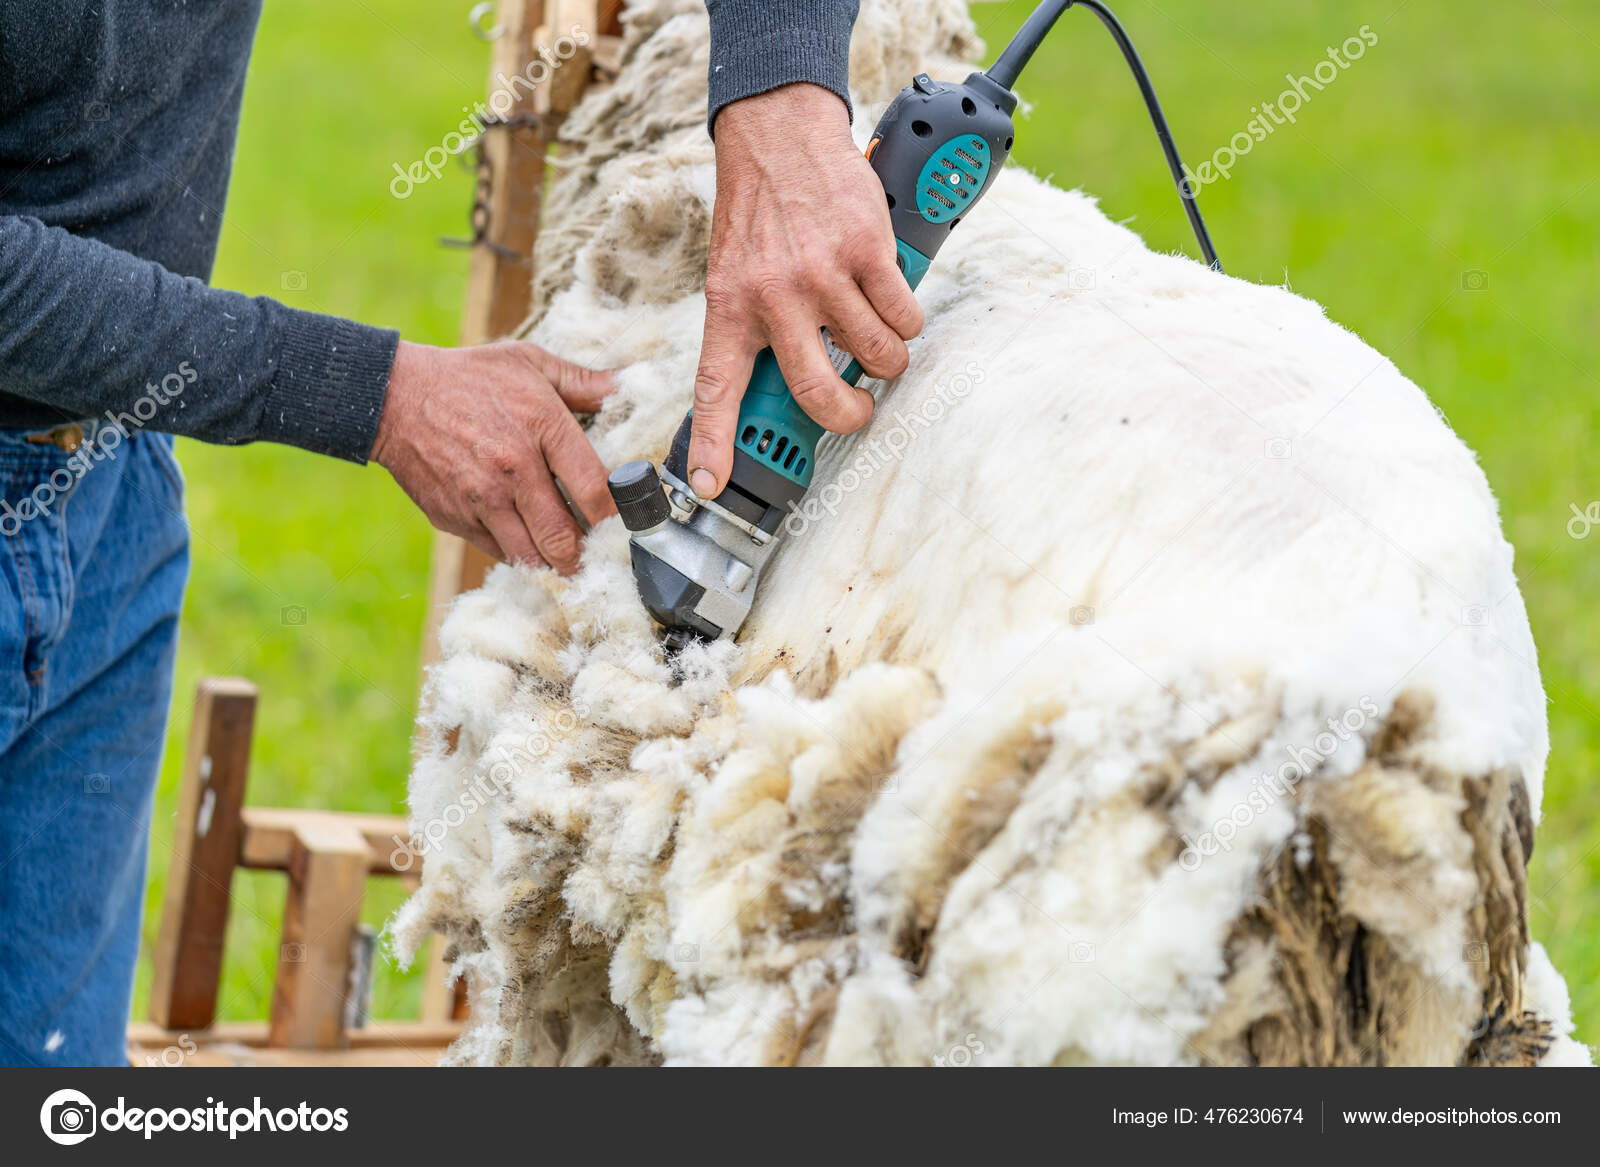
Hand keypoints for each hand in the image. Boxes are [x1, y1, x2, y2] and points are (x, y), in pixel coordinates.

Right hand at [372, 339, 617, 572]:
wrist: (392, 397)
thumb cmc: (467, 378)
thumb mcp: (528, 362)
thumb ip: (581, 381)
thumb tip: (625, 386)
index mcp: (540, 427)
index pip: (595, 490)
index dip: (617, 517)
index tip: (625, 524)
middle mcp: (513, 469)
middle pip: (565, 538)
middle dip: (587, 555)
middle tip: (598, 554)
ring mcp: (481, 499)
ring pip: (532, 557)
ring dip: (554, 564)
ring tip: (568, 557)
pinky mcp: (455, 519)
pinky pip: (499, 553)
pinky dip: (519, 554)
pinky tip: (529, 542)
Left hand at [688, 82, 924, 498]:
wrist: (779, 138)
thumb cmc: (758, 216)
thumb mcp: (731, 276)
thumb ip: (750, 331)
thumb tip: (772, 394)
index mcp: (730, 310)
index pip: (715, 390)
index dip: (713, 445)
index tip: (706, 486)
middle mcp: (772, 298)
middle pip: (818, 394)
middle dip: (850, 414)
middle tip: (858, 406)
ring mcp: (821, 275)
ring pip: (876, 356)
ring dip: (887, 358)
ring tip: (876, 336)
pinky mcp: (864, 251)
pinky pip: (903, 315)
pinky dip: (907, 318)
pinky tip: (890, 299)